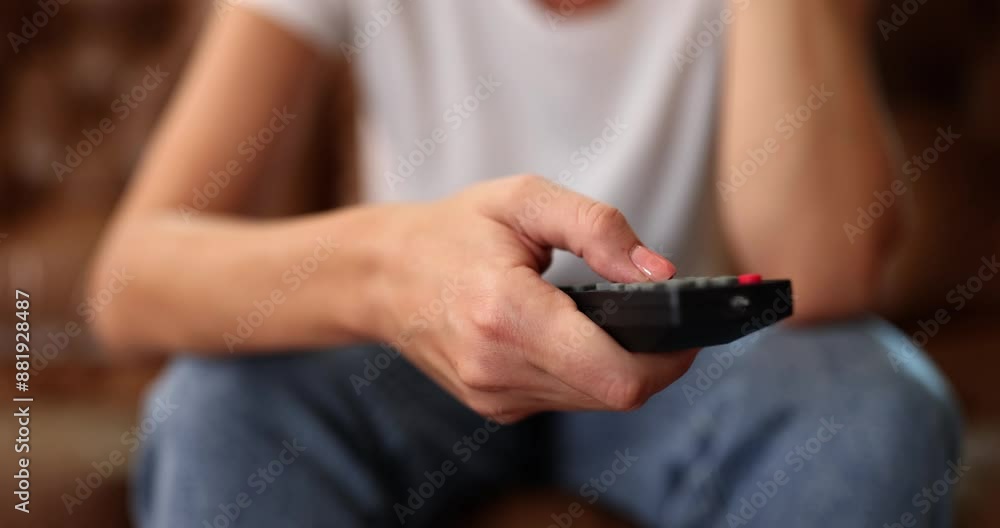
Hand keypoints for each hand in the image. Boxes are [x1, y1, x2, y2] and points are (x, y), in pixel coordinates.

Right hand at [374, 174, 697, 421]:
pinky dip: (583, 370)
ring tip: (608, 318)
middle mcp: (498, 367)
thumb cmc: (455, 230)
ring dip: (617, 366)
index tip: (688, 330)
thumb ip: (599, 228)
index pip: (616, 375)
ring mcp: (493, 395)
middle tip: (659, 317)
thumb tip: (660, 273)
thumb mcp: (525, 200)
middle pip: (615, 393)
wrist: (384, 276)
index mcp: (507, 313)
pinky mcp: (494, 406)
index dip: (669, 360)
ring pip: (594, 401)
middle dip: (651, 360)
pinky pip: (564, 399)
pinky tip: (570, 334)